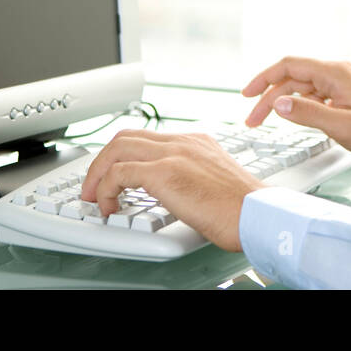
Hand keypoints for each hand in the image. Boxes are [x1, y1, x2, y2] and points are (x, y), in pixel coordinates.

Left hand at [79, 130, 264, 252]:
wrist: (257, 214)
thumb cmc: (243, 208)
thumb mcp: (214, 181)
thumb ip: (191, 177)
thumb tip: (172, 193)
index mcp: (194, 142)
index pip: (146, 137)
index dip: (121, 156)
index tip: (111, 177)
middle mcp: (183, 141)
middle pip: (125, 137)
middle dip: (101, 162)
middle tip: (93, 187)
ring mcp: (174, 153)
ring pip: (116, 149)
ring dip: (97, 174)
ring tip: (94, 198)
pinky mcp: (165, 172)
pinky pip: (119, 173)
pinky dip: (105, 189)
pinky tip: (109, 206)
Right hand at [241, 57, 350, 160]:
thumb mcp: (340, 126)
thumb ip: (307, 114)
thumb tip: (279, 104)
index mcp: (335, 73)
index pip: (289, 66)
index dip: (263, 79)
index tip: (247, 94)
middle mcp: (338, 72)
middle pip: (293, 78)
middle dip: (269, 97)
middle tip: (253, 119)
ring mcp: (344, 81)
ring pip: (304, 86)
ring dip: (284, 102)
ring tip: (268, 121)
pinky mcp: (348, 92)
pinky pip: (317, 93)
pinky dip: (301, 104)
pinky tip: (296, 117)